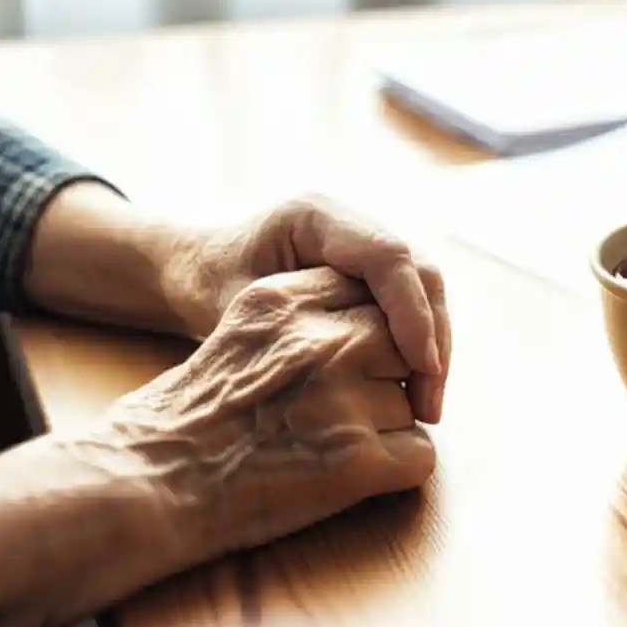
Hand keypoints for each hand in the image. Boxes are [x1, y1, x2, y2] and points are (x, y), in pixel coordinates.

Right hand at [69, 268, 435, 561]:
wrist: (146, 484)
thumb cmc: (185, 415)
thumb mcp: (237, 329)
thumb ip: (300, 313)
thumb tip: (373, 319)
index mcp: (286, 299)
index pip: (370, 294)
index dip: (373, 335)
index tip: (363, 362)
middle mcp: (321, 339)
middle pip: (401, 342)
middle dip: (388, 377)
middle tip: (353, 411)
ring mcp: (343, 397)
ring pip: (411, 401)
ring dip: (388, 427)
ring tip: (333, 448)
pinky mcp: (358, 459)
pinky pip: (421, 454)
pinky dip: (400, 470)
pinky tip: (358, 478)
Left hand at [166, 194, 450, 422]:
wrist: (192, 272)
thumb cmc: (202, 287)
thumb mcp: (235, 308)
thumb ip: (291, 326)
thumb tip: (358, 364)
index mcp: (317, 216)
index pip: (389, 256)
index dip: (413, 313)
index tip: (423, 370)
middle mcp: (352, 224)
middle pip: (421, 274)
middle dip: (433, 339)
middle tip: (429, 405)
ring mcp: (367, 247)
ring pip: (426, 294)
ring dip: (434, 350)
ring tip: (426, 410)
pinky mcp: (371, 276)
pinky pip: (411, 309)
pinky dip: (417, 351)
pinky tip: (411, 396)